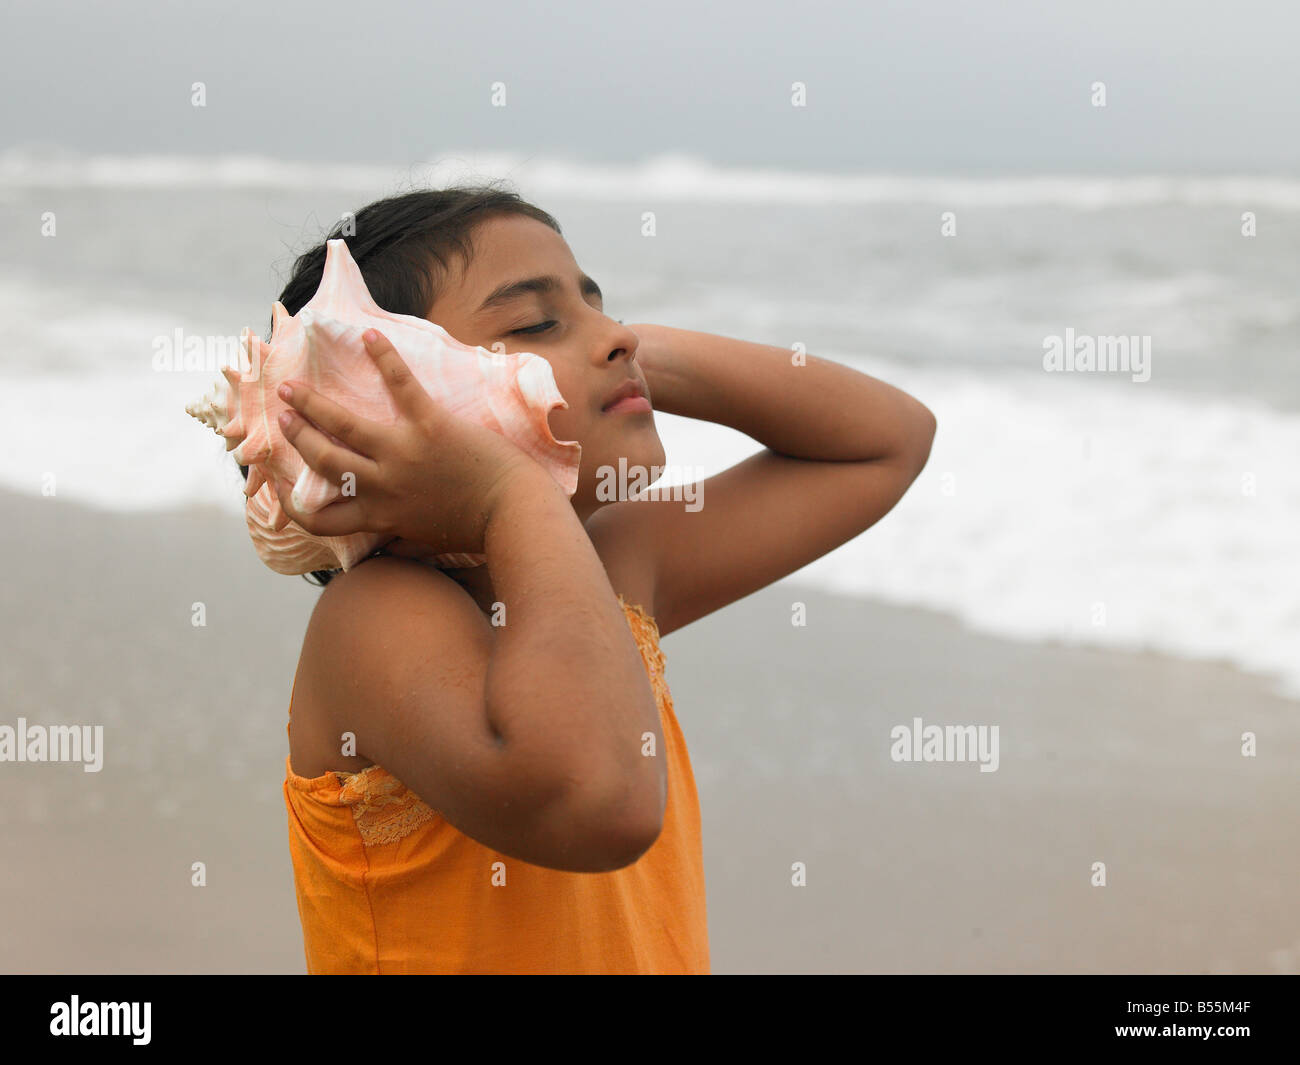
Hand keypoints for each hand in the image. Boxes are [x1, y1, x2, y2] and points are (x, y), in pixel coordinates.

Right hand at [272, 328, 544, 555]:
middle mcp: (382, 485)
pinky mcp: (431, 425)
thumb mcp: (426, 542)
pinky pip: (401, 385)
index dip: (295, 506)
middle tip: (282, 418)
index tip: (283, 489)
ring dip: (312, 404)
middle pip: (322, 460)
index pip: (323, 520)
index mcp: (380, 515)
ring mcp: (403, 452)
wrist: (514, 514)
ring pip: (343, 424)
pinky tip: (369, 336)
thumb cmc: (475, 531)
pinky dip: (384, 357)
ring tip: (292, 388)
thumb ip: (401, 541)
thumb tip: (386, 549)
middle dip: (296, 437)